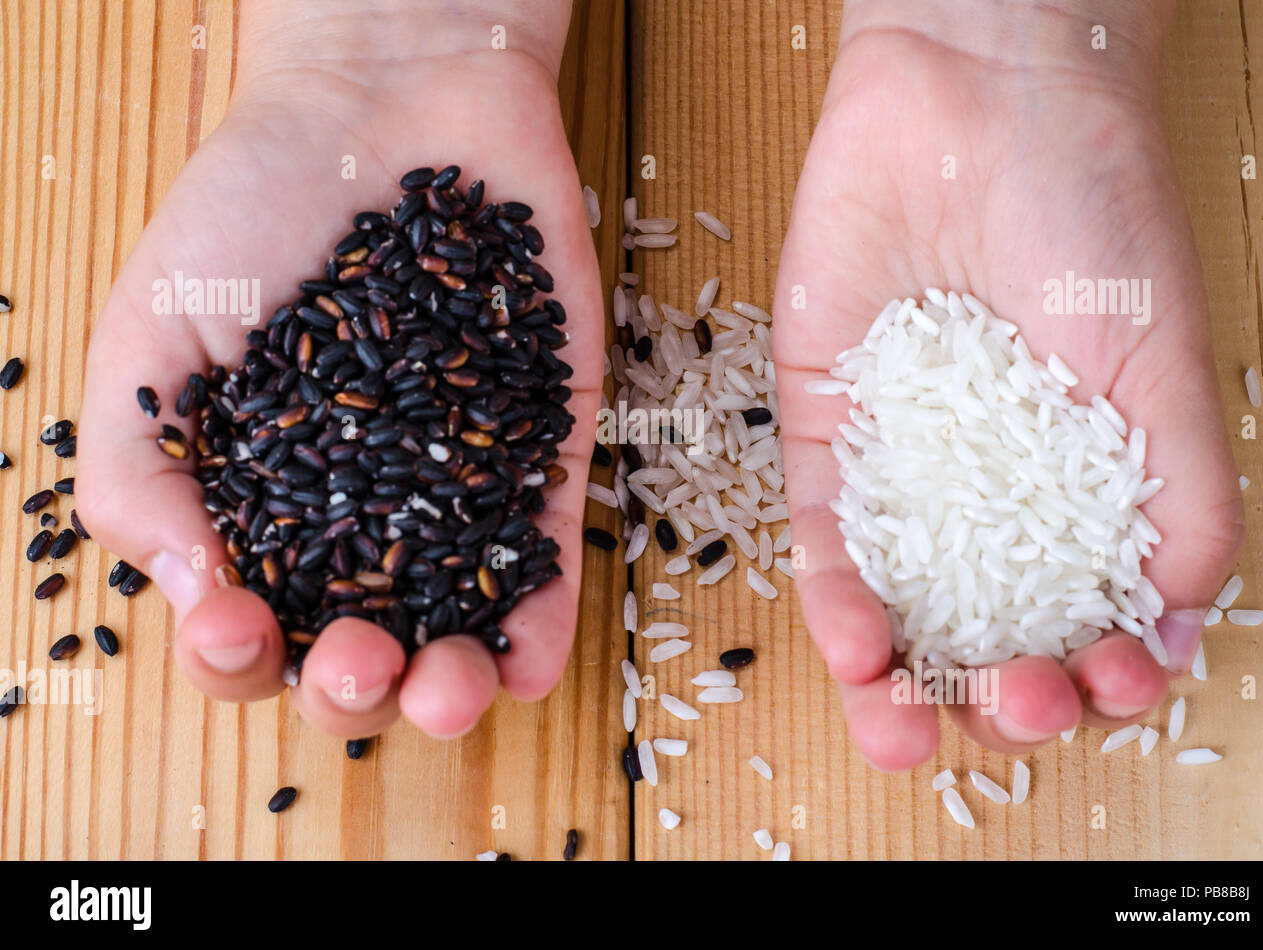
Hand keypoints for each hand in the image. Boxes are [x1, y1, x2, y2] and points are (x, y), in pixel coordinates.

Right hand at [77, 0, 601, 739]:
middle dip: (352, 686)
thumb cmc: (250, 214)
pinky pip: (548, 558)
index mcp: (256, 510)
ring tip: (445, 686)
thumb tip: (194, 597)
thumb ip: (140, 472)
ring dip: (451, 687)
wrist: (384, 104)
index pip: (242, 631)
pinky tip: (529, 666)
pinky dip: (543, 622)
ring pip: (456, 630)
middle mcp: (357, 521)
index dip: (236, 658)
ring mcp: (456, 493)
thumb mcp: (153, 337)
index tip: (241, 624)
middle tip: (357, 655)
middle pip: (354, 653)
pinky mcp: (543, 452)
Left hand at [774, 0, 1243, 768]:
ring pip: (894, 606)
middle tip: (1016, 710)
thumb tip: (1174, 627)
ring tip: (908, 728)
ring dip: (900, 685)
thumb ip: (1184, 503)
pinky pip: (822, 532)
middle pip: (983, 634)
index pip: (1082, 620)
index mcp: (1077, 493)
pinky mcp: (822, 427)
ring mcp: (899, 468)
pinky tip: (856, 650)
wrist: (985, 98)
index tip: (1107, 686)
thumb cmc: (1094, 215)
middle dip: (999, 698)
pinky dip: (837, 597)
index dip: (1096, 677)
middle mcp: (984, 496)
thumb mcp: (1163, 371)